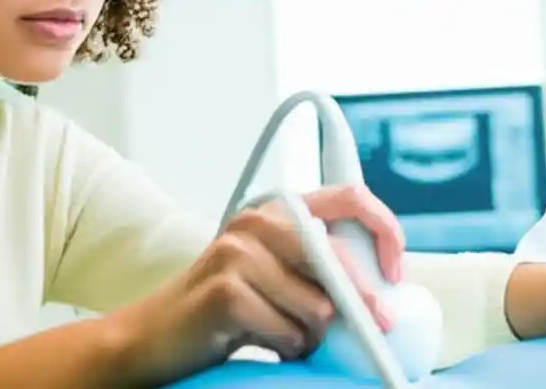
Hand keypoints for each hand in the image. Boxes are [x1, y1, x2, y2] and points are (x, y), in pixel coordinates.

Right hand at [107, 184, 405, 385]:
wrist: (150, 338)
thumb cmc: (224, 313)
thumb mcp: (276, 278)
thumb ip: (317, 270)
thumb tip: (382, 295)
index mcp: (277, 210)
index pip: (350, 197)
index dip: (385, 230)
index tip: (395, 272)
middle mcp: (258, 221)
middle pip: (338, 259)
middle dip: (362, 300)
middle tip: (376, 327)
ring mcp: (238, 251)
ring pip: (318, 305)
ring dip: (311, 334)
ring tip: (285, 336)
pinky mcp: (225, 289)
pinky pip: (288, 331)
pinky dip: (285, 347)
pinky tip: (263, 343)